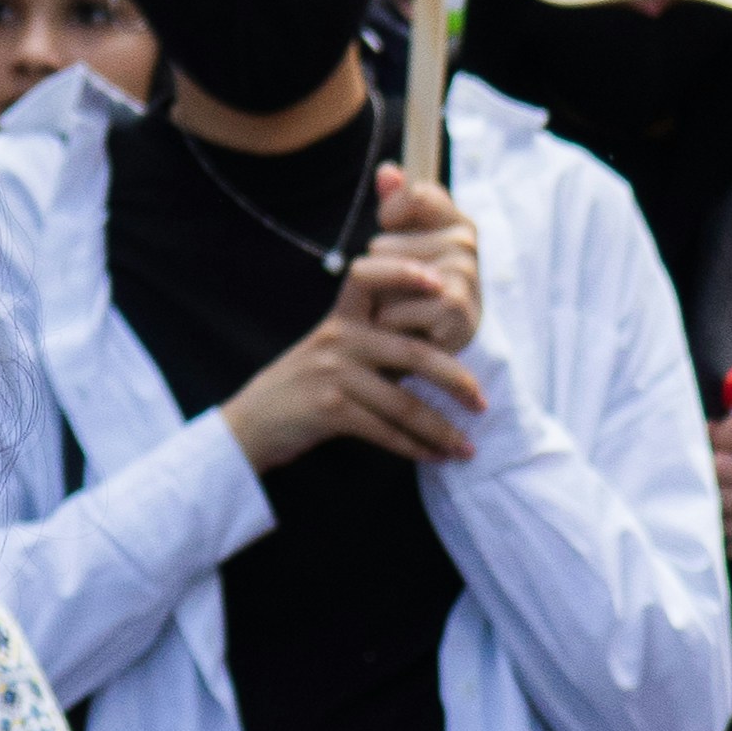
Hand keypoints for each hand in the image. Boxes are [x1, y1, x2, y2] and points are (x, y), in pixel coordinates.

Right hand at [221, 168, 485, 472]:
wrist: (250, 424)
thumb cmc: (298, 390)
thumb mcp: (328, 352)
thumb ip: (369, 344)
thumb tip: (431, 356)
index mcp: (340, 319)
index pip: (369, 278)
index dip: (405, 274)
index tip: (442, 285)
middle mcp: (338, 339)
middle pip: (412, 353)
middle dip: (455, 380)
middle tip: (482, 402)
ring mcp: (333, 373)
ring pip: (403, 402)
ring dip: (441, 429)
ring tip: (466, 445)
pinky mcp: (329, 409)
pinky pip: (385, 430)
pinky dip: (415, 447)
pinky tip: (435, 456)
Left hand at [710, 404, 731, 585]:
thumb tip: (702, 430)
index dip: (719, 437)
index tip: (715, 446)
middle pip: (723, 464)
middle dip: (708, 473)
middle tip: (710, 479)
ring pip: (721, 494)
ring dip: (713, 500)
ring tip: (724, 500)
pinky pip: (727, 522)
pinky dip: (723, 523)